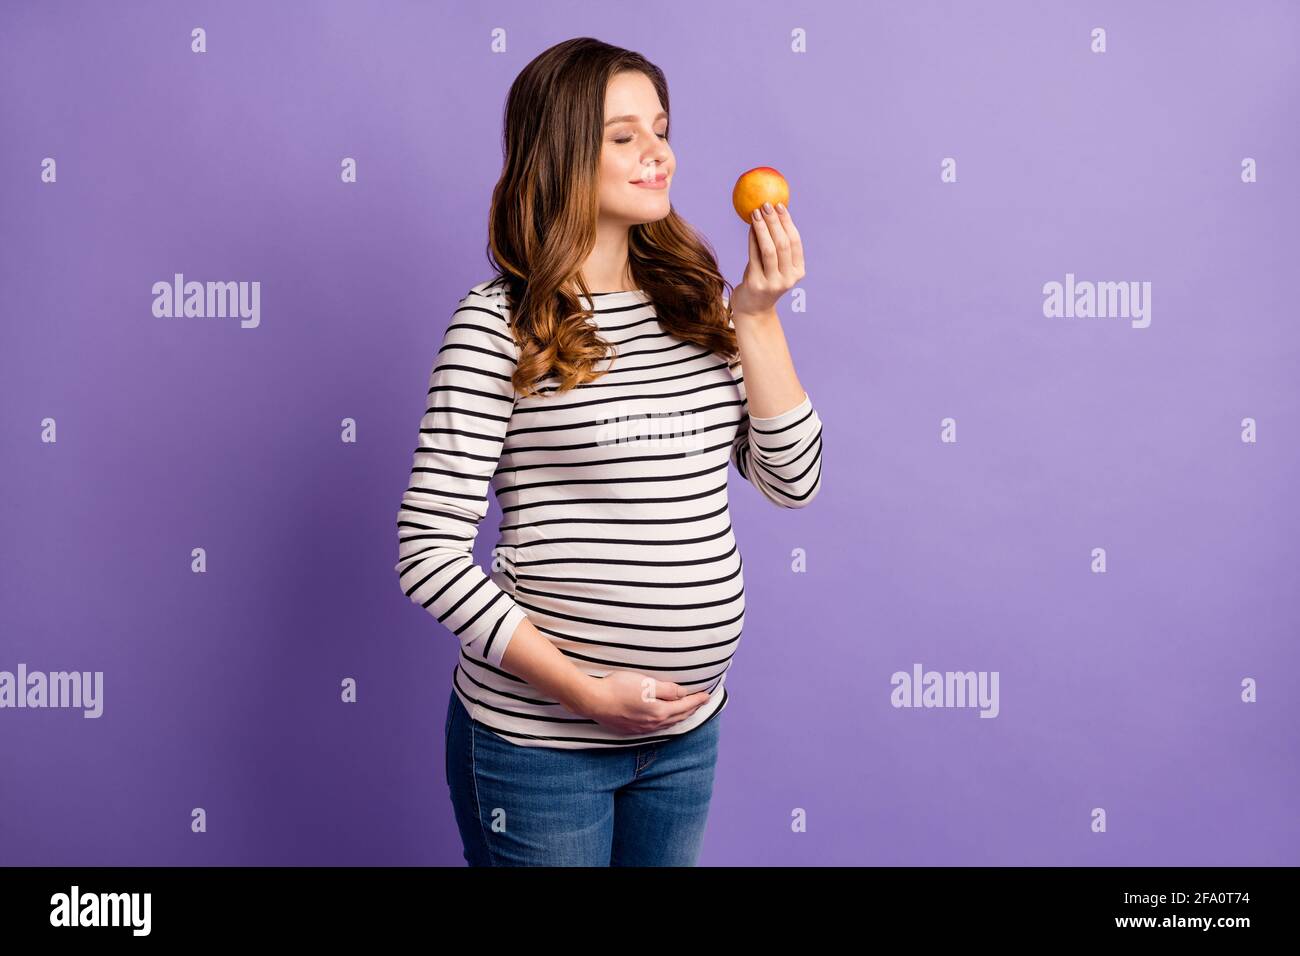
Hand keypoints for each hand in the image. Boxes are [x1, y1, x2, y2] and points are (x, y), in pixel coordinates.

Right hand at [574, 670, 711, 734]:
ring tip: (687, 711)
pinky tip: (664, 720)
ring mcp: (642, 729)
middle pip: (678, 717)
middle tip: (701, 703)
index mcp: (659, 711)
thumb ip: (667, 689)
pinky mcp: (631, 730)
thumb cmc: (618, 688)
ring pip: (667, 724)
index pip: (684, 705)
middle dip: (691, 709)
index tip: (707, 695)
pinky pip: (656, 728)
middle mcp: (653, 724)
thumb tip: (683, 693)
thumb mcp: (646, 683)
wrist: (594, 702)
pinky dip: (666, 722)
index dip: (697, 700)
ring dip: (679, 717)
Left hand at [728, 201, 805, 318]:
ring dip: (762, 228)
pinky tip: (750, 227)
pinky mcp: (756, 284)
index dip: (788, 222)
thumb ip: (777, 245)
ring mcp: (772, 283)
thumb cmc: (764, 280)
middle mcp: (788, 278)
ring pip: (769, 250)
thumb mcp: (775, 265)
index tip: (780, 205)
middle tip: (766, 205)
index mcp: (798, 271)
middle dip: (774, 222)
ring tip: (755, 212)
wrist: (753, 309)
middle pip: (783, 244)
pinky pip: (754, 256)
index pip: (795, 242)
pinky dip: (752, 239)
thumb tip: (771, 212)